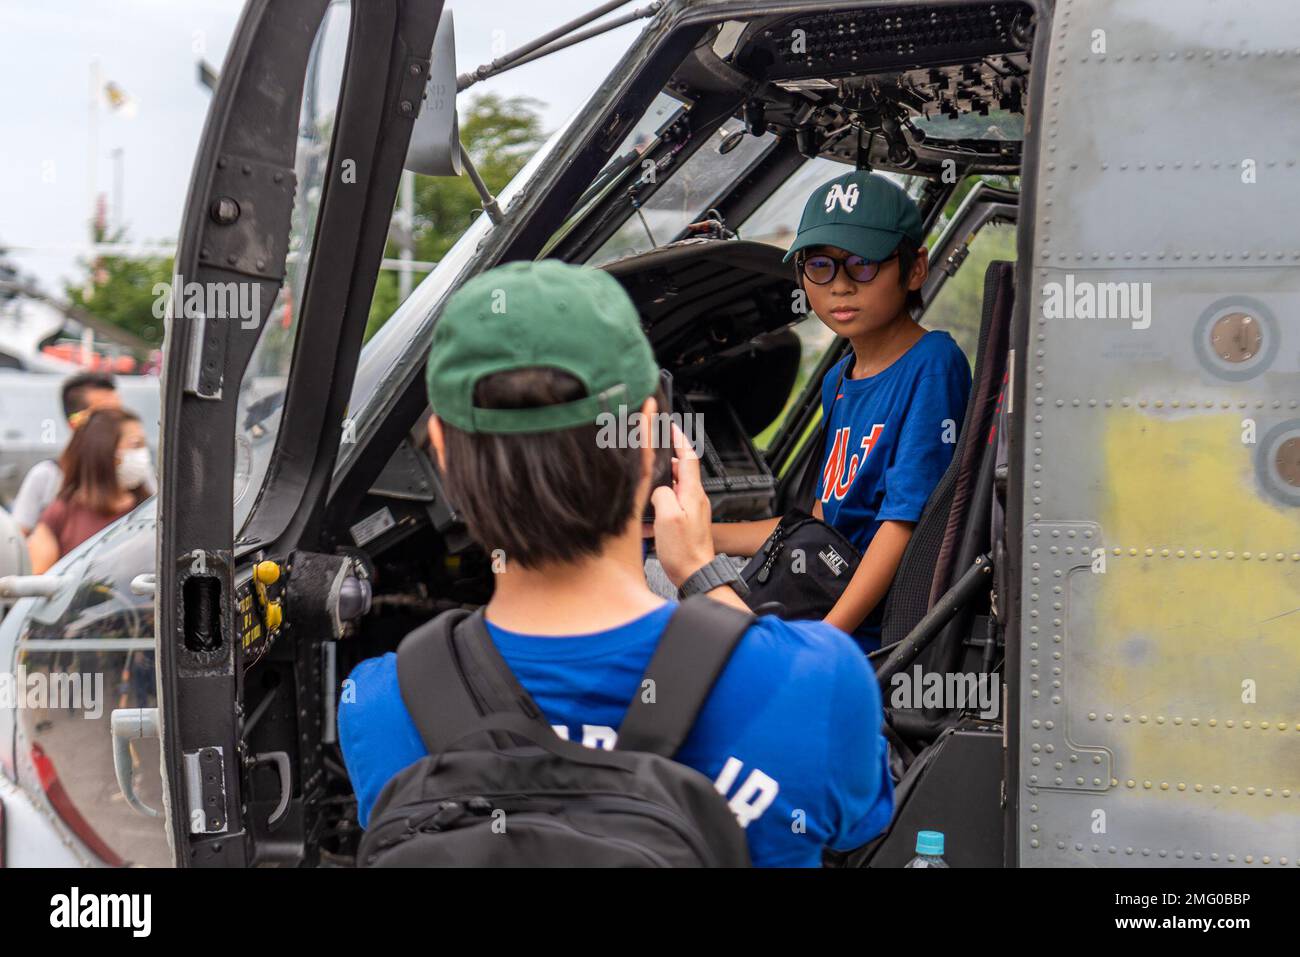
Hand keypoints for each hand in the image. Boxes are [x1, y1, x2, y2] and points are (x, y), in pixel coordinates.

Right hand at [650, 423, 715, 587]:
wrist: (696, 575)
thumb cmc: (684, 551)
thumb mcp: (667, 517)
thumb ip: (661, 494)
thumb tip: (658, 487)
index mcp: (692, 493)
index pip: (688, 457)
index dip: (679, 439)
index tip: (671, 427)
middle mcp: (695, 499)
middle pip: (681, 470)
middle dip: (667, 459)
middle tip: (653, 450)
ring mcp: (693, 511)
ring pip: (675, 488)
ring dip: (661, 483)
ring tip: (647, 481)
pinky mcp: (688, 522)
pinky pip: (673, 505)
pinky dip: (660, 503)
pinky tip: (649, 515)